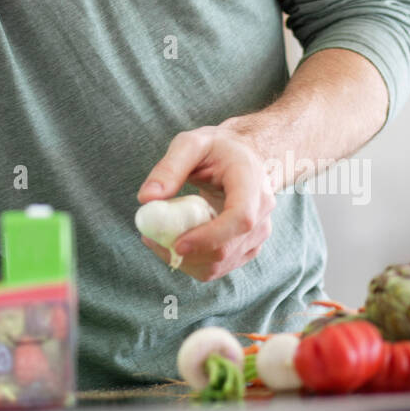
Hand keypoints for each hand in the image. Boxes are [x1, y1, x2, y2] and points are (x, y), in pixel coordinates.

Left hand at [136, 125, 275, 280]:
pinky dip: (192, 263)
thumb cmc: (217, 148)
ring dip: (185, 260)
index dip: (210, 237)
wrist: (244, 157)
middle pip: (227, 248)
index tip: (177, 244)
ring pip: (220, 264)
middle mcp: (262, 212)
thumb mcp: (191, 144)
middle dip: (185, 252)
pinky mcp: (247, 247)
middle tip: (150, 237)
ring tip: (158, 238)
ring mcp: (258, 233)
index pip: (241, 218)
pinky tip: (173, 243)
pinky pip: (219, 267)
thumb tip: (146, 199)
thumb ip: (168, 168)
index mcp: (252, 183)